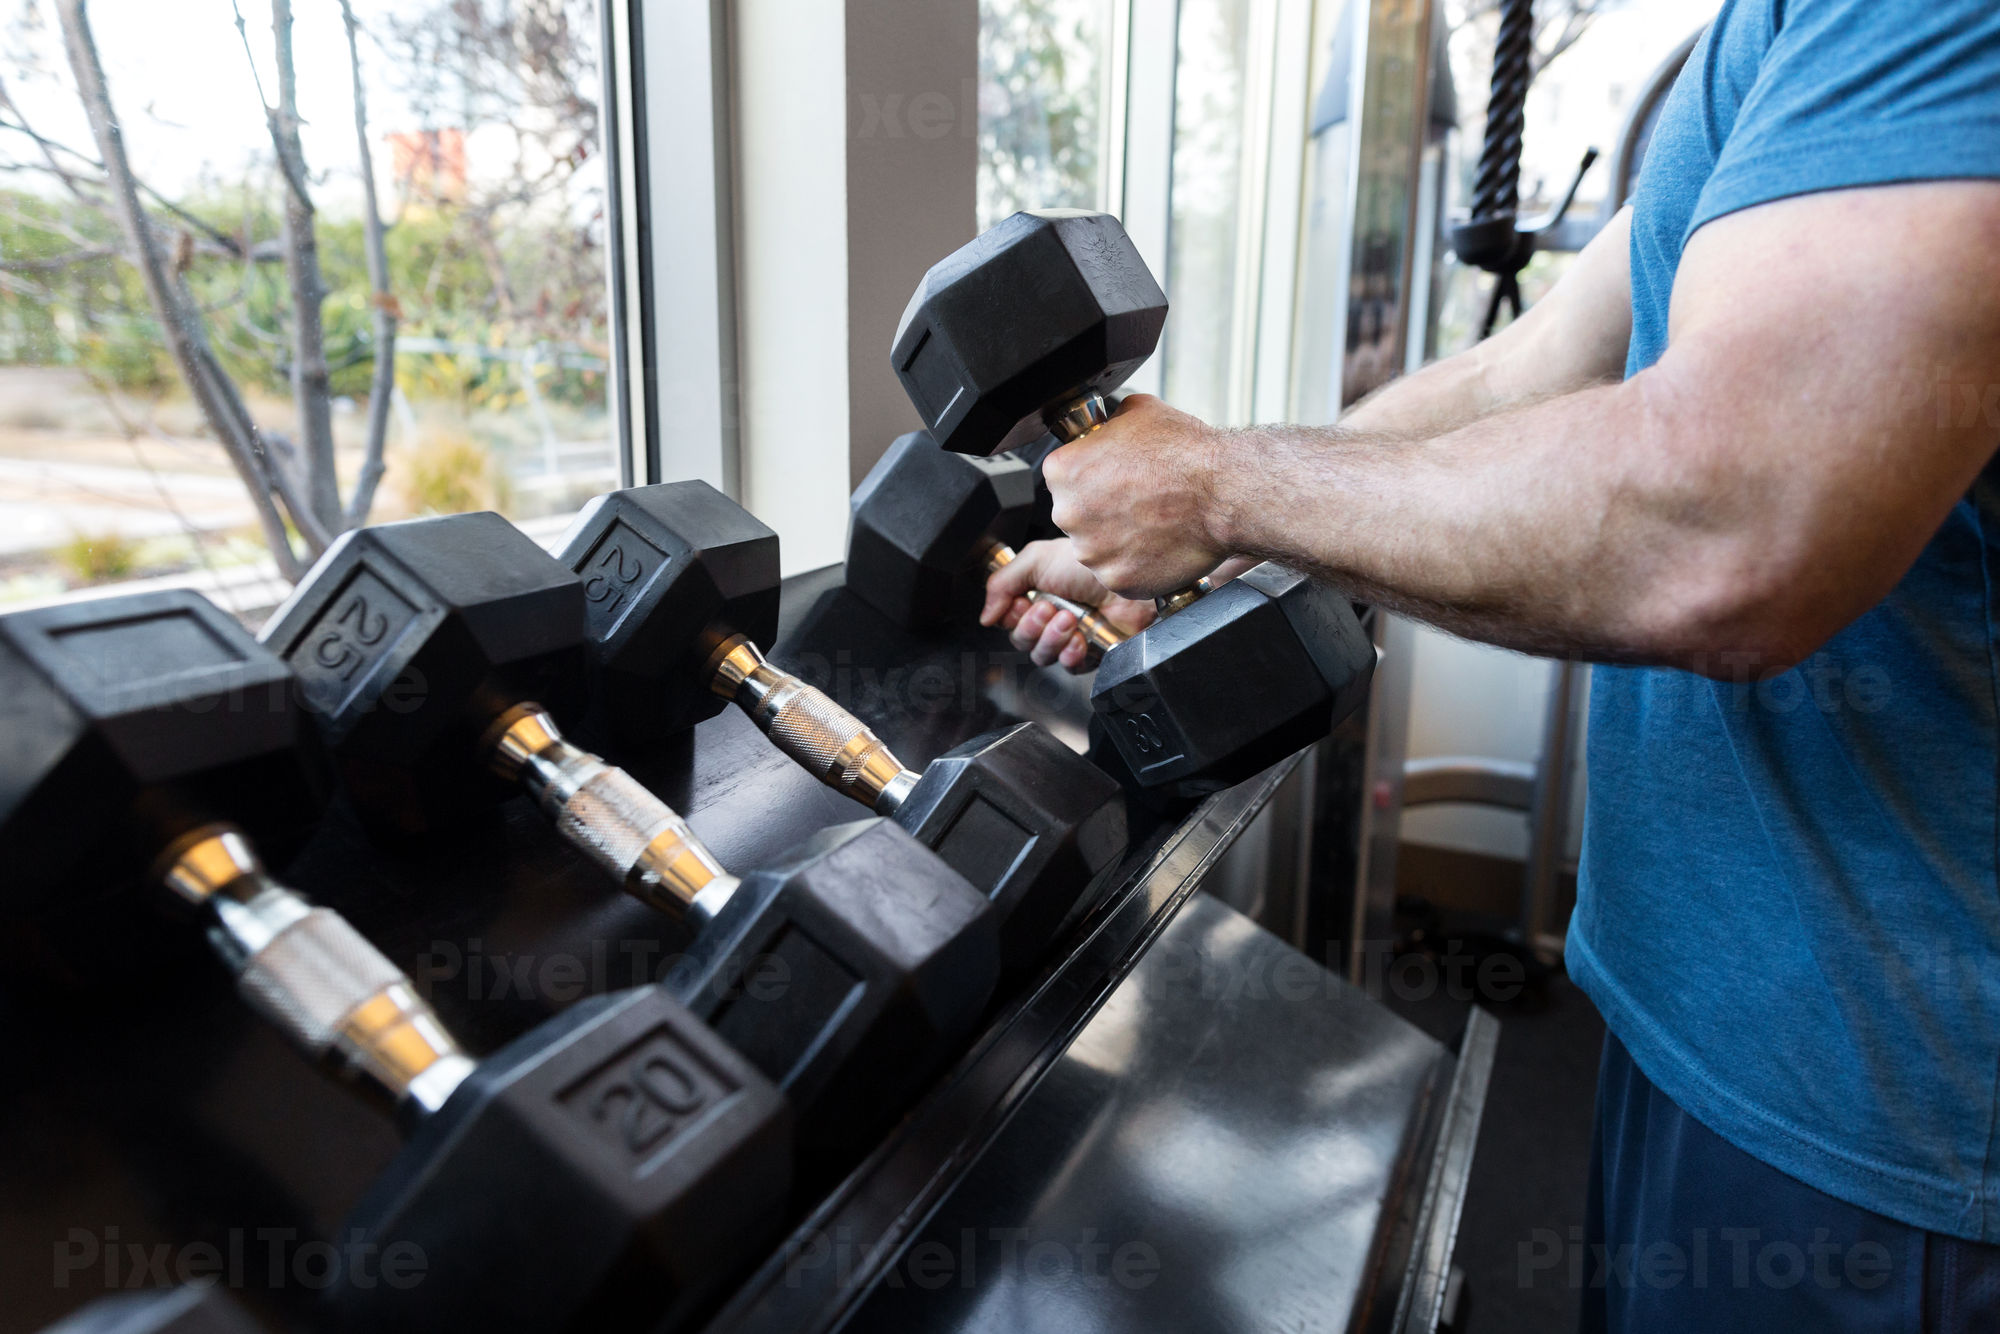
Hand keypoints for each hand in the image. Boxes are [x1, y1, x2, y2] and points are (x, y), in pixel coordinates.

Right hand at [979, 538, 1156, 670]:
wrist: (1127, 579)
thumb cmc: (1088, 564)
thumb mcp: (1035, 559)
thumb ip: (1000, 585)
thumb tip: (985, 617)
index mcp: (1038, 592)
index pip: (1008, 620)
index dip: (1011, 616)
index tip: (1021, 603)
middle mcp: (1053, 615)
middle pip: (1022, 641)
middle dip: (1031, 626)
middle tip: (1048, 608)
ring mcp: (1073, 635)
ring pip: (1042, 657)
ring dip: (1051, 639)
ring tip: (1069, 618)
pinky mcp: (1092, 653)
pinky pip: (1070, 667)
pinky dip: (1071, 654)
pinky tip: (1079, 638)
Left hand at [1041, 394, 1232, 597]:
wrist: (1223, 492)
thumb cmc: (1186, 454)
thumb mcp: (1136, 411)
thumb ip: (1108, 425)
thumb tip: (1106, 429)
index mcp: (1063, 470)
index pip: (1064, 476)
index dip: (1091, 475)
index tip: (1112, 477)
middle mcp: (1068, 513)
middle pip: (1077, 514)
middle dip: (1101, 510)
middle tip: (1136, 501)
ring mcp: (1092, 552)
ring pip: (1097, 548)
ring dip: (1118, 539)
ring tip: (1152, 523)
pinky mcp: (1118, 580)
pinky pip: (1121, 573)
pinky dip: (1137, 565)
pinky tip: (1158, 545)